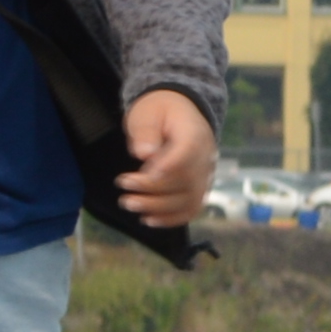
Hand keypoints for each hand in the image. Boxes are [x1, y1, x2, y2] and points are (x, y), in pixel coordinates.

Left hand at [115, 91, 220, 229]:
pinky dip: (172, 218)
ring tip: (129, 204)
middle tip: (124, 188)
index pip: (185, 156)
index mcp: (194, 135)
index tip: (141, 174)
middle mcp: (206, 158)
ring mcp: (205, 175)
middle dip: (152, 190)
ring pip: (189, 200)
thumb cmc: (160, 112)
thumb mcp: (147, 112)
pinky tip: (149, 220)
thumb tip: (144, 153)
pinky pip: (192, 208)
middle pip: (185, 182)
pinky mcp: (200, 187)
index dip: (165, 169)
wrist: (180, 112)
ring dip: (158, 208)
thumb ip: (145, 132)